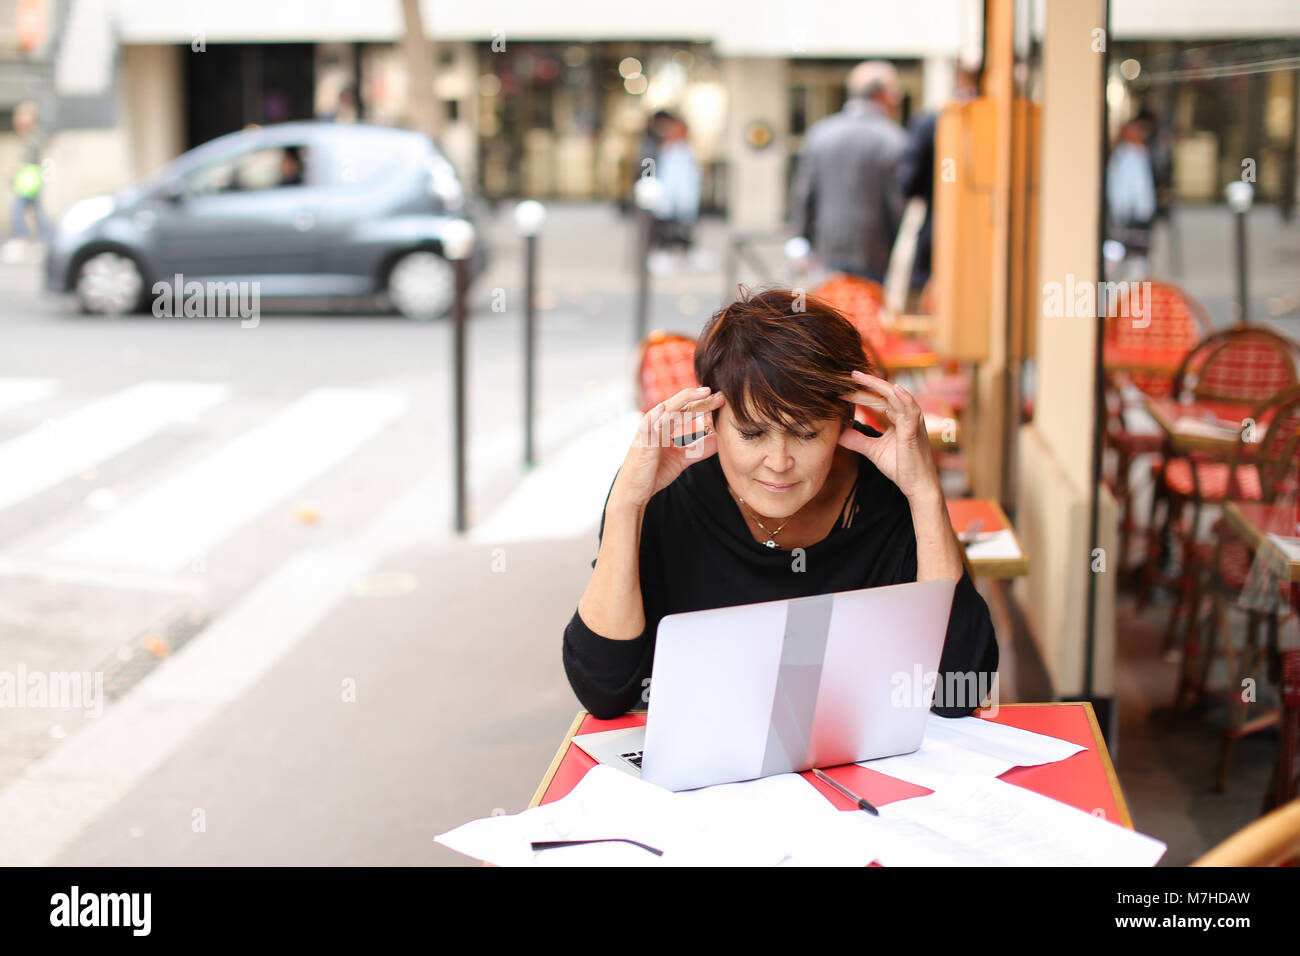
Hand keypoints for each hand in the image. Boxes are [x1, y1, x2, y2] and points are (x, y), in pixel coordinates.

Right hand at [611, 385, 725, 509]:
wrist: (634, 492)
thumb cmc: (654, 473)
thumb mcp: (682, 458)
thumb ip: (699, 449)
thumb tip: (720, 439)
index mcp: (664, 427)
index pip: (686, 410)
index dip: (703, 404)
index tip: (721, 400)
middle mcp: (655, 425)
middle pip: (680, 406)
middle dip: (700, 400)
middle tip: (720, 396)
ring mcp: (647, 432)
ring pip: (666, 410)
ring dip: (685, 401)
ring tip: (703, 394)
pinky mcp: (641, 444)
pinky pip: (646, 427)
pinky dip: (654, 416)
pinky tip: (664, 408)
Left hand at [837, 370, 941, 501]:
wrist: (918, 486)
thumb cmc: (901, 468)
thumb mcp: (873, 451)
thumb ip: (857, 440)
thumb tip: (838, 433)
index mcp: (898, 420)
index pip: (878, 401)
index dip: (861, 394)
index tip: (843, 388)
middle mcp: (906, 417)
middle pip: (884, 395)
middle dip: (867, 384)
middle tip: (849, 375)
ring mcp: (912, 423)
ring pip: (896, 397)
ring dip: (879, 385)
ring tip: (861, 377)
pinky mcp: (915, 432)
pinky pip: (911, 411)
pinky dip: (904, 398)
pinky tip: (894, 388)